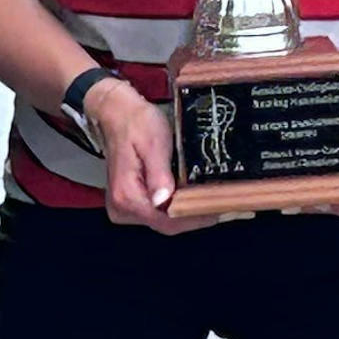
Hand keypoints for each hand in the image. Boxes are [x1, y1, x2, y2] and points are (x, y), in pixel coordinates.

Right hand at [89, 76, 213, 233]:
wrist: (117, 113)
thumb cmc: (136, 123)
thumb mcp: (154, 144)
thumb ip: (159, 174)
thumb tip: (163, 199)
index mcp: (126, 196)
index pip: (166, 221)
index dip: (194, 219)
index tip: (217, 211)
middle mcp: (121, 207)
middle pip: (166, 224)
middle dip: (193, 216)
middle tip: (220, 204)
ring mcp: (124, 206)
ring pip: (163, 220)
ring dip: (186, 211)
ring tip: (210, 200)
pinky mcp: (129, 202)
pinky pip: (157, 211)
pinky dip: (176, 206)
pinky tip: (192, 196)